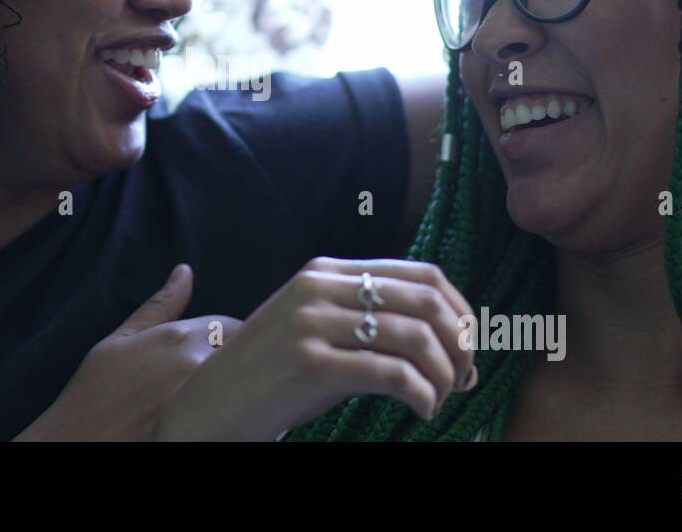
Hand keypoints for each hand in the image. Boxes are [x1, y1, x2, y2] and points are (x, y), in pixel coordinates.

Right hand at [13, 264, 241, 440]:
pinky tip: (212, 421)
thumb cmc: (94, 396)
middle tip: (215, 379)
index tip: (216, 354)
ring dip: (235, 387)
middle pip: (244, 354)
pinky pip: (239, 417)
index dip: (229, 339)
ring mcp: (206, 403)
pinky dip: (233, 416)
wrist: (77, 447)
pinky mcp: (209, 432)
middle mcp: (198, 366)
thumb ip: (159, 307)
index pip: (233, 327)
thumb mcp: (119, 343)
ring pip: (243, 384)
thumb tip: (185, 272)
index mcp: (179, 338)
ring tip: (211, 401)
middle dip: (236, 361)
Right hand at [152, 257, 476, 440]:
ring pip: (415, 339)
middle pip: (426, 302)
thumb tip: (444, 332)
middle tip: (464, 376)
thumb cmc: (273, 374)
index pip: (420, 274)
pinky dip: (423, 395)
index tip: (469, 344)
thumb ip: (364, 313)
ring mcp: (313, 324)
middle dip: (461, 343)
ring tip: (440, 399)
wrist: (212, 405)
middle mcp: (320, 288)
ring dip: (444, 376)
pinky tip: (422, 411)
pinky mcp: (312, 365)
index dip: (460, 309)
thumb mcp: (315, 325)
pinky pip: (393, 374)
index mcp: (326, 271)